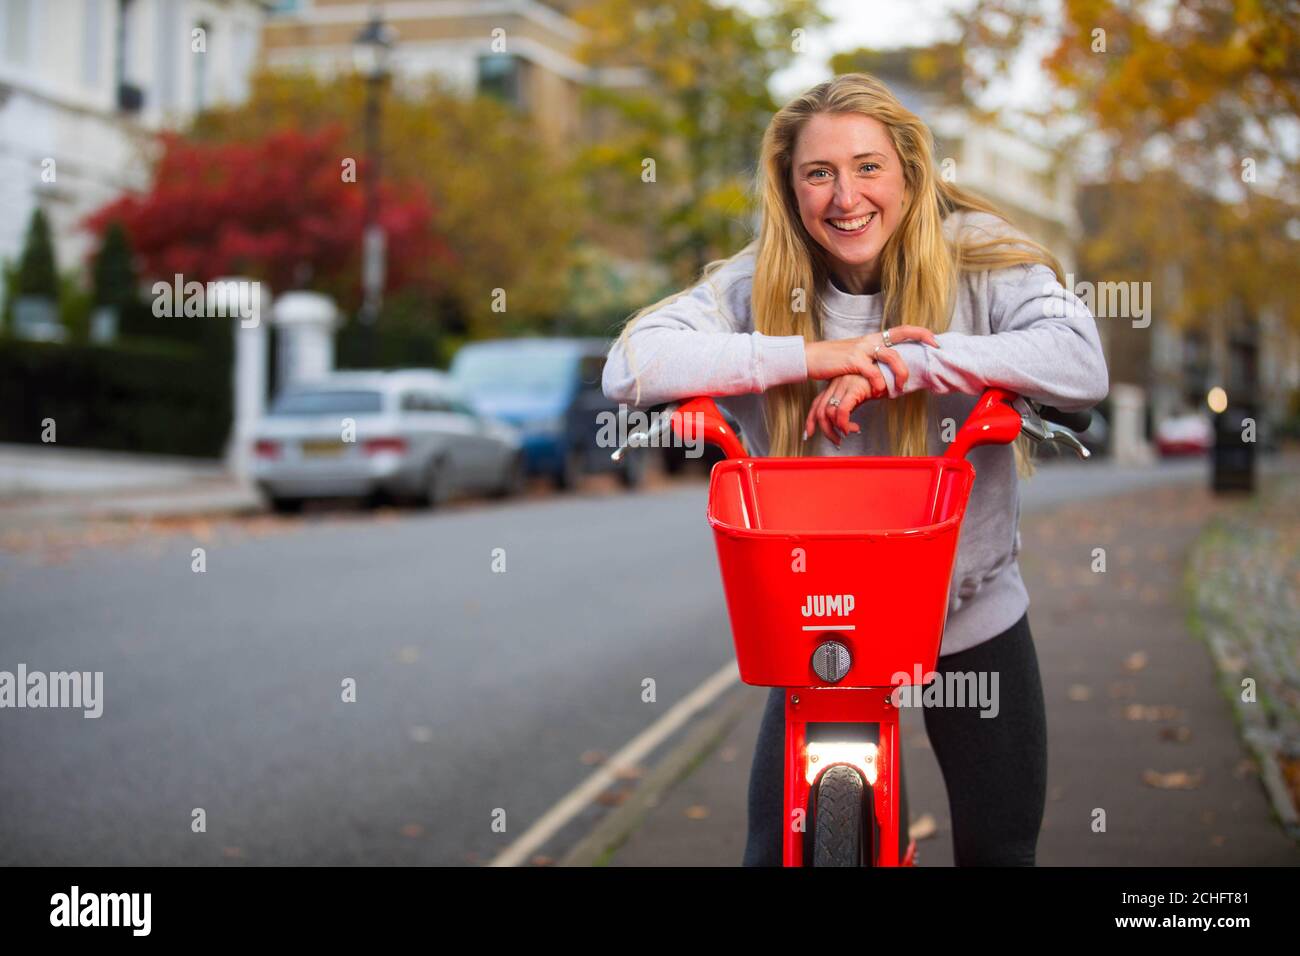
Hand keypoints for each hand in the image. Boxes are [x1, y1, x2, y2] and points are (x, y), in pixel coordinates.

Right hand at [804, 325, 938, 390]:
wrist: (810, 358)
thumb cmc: (833, 361)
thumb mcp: (856, 356)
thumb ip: (872, 360)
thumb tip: (885, 369)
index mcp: (873, 339)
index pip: (901, 330)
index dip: (920, 333)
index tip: (935, 340)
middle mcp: (870, 340)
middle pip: (902, 333)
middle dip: (921, 337)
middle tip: (934, 348)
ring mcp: (862, 349)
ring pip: (891, 355)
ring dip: (901, 371)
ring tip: (901, 387)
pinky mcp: (853, 361)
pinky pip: (873, 372)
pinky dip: (879, 384)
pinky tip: (878, 392)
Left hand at [805, 373, 875, 444]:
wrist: (891, 373)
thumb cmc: (877, 384)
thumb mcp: (857, 397)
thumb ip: (847, 407)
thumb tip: (841, 423)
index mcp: (835, 385)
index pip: (817, 404)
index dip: (810, 421)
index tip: (809, 433)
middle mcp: (836, 384)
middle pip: (820, 411)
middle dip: (826, 430)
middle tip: (836, 440)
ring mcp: (844, 385)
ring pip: (829, 412)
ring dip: (838, 428)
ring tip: (848, 432)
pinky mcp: (854, 387)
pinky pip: (842, 410)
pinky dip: (844, 423)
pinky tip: (850, 428)